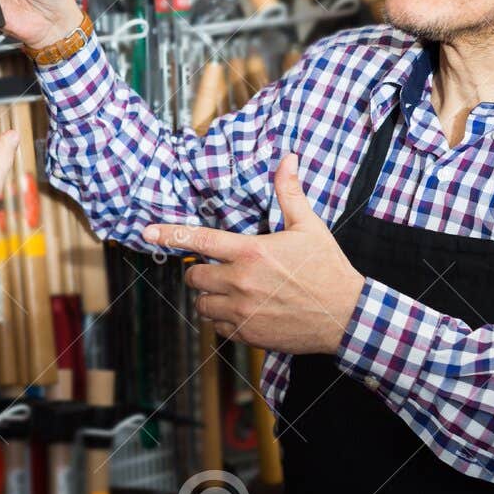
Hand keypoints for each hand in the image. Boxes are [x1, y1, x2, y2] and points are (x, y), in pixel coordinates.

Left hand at [142, 154, 365, 353]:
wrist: (345, 316)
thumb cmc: (327, 269)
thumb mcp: (309, 227)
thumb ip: (290, 193)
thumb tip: (288, 158)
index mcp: (251, 251)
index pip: (199, 240)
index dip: (170, 233)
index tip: (148, 231)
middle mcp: (241, 281)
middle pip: (194, 276)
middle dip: (201, 271)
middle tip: (222, 270)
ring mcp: (242, 311)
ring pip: (202, 304)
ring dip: (211, 297)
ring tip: (234, 292)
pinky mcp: (248, 334)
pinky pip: (217, 328)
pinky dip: (223, 320)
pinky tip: (244, 311)